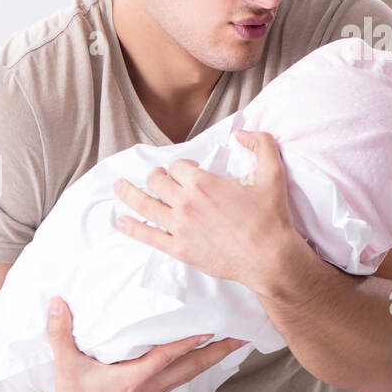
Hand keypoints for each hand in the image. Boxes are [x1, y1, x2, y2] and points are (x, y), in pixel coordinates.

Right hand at [38, 297, 248, 391]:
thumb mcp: (66, 366)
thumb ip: (60, 333)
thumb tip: (56, 302)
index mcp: (132, 380)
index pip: (166, 357)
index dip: (187, 343)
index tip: (210, 329)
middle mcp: (149, 388)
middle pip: (191, 368)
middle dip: (218, 352)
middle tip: (243, 336)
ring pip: (190, 374)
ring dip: (213, 358)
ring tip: (233, 343)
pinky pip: (181, 379)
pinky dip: (197, 366)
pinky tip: (205, 357)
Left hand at [111, 129, 298, 293]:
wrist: (269, 258)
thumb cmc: (270, 217)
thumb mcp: (273, 173)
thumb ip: (260, 143)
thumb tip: (241, 133)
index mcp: (202, 183)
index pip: (177, 166)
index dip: (181, 166)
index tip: (188, 170)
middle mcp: (185, 203)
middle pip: (156, 181)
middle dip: (155, 176)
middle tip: (157, 177)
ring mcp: (179, 227)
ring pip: (144, 205)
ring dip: (128, 193)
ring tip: (118, 186)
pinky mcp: (179, 249)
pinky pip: (147, 236)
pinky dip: (131, 227)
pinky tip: (120, 221)